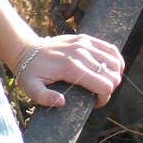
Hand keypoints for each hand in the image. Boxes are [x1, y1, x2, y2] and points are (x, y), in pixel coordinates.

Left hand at [9, 32, 124, 108]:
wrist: (26, 50)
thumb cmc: (30, 72)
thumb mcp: (31, 88)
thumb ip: (44, 98)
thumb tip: (63, 102)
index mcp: (70, 67)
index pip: (103, 85)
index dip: (103, 98)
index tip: (94, 103)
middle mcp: (80, 53)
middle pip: (111, 75)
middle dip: (109, 89)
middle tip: (97, 94)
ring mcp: (84, 44)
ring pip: (114, 62)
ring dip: (114, 76)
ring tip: (104, 84)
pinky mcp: (85, 38)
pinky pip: (110, 49)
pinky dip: (116, 61)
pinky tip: (111, 70)